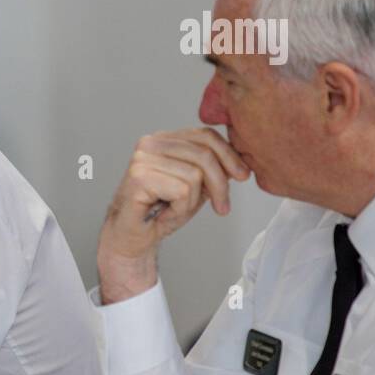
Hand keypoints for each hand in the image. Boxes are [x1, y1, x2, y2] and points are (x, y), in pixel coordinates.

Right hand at [97, 127, 248, 302]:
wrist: (132, 238)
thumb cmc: (159, 213)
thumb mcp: (195, 187)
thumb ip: (212, 170)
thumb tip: (238, 162)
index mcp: (164, 140)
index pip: (205, 135)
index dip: (229, 156)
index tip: (242, 176)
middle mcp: (150, 143)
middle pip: (204, 154)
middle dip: (220, 184)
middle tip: (222, 206)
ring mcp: (143, 158)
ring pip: (195, 174)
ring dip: (193, 201)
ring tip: (177, 209)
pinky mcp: (139, 176)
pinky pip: (181, 190)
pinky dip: (180, 208)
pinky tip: (165, 213)